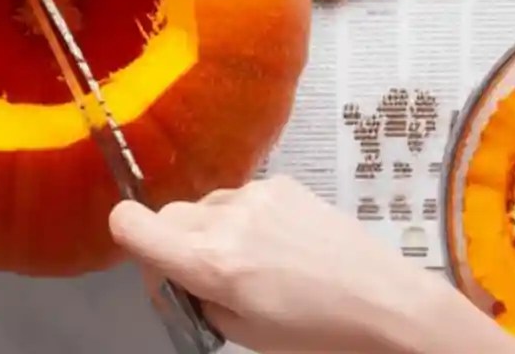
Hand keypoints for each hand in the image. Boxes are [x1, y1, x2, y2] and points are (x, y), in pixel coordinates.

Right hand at [109, 175, 514, 353]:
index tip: (152, 259)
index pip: (130, 224)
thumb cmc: (315, 331)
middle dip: (174, 243)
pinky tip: (281, 244)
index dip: (129, 237)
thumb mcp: (241, 331)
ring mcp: (256, 195)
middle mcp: (226, 219)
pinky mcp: (282, 183)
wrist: (385, 302)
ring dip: (213, 229)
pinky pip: (241, 197)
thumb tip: (172, 273)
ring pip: (205, 205)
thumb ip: (194, 296)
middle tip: (209, 275)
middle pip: (166, 215)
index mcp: (211, 262)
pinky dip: (246, 218)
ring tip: (257, 261)